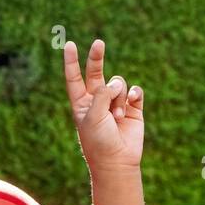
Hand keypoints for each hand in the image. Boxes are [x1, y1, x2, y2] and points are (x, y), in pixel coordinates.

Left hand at [63, 38, 143, 173]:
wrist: (118, 162)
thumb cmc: (99, 142)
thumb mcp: (93, 116)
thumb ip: (101, 95)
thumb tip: (116, 83)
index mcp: (81, 104)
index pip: (74, 79)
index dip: (72, 62)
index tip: (70, 45)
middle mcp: (98, 101)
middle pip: (96, 73)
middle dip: (97, 58)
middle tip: (98, 43)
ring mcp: (116, 104)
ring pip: (118, 84)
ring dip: (118, 98)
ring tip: (117, 116)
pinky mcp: (133, 108)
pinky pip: (134, 91)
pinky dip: (132, 94)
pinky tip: (131, 102)